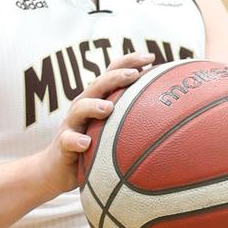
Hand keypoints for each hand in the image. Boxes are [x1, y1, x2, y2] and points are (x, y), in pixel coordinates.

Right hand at [42, 53, 150, 194]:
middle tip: (134, 75)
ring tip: (108, 108)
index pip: (112, 73)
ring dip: (94, 106)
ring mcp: (72, 125)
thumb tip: (172, 118)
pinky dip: (76, 140)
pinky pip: (68, 140)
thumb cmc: (91, 149)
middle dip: (115, 77)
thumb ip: (132, 120)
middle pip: (98, 85)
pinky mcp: (62, 144)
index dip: (129, 62)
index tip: (151, 57)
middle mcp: (83, 107)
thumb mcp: (112, 132)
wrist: (55, 170)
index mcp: (97, 100)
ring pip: (80, 109)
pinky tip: (86, 143)